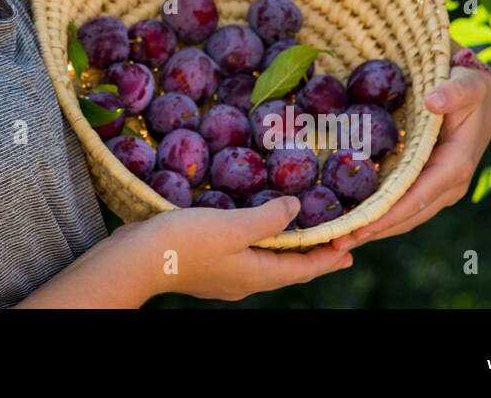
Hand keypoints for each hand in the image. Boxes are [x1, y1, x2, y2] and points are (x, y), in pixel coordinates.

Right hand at [135, 196, 353, 301]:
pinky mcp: (207, 265)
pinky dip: (263, 245)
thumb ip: (268, 219)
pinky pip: (246, 256)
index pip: (304, 269)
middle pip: (289, 269)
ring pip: (267, 264)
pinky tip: (256, 231)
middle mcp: (245, 281)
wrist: (138, 259)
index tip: (352, 244)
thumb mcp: (233, 226)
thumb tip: (296, 209)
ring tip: (303, 236)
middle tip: (340, 247)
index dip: (329, 256)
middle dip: (315, 257)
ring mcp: (225, 276)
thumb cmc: (186, 242)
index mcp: (257, 275)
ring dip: (289, 251)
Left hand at [329, 39, 490, 252]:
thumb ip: (454, 91)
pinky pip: (400, 204)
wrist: (477, 94)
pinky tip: (348, 220)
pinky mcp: (424, 184)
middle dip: (372, 231)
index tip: (358, 229)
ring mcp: (436, 188)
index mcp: (455, 165)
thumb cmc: (469, 86)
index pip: (417, 197)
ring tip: (335, 240)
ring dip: (371, 229)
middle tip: (334, 243)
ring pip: (402, 216)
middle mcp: (447, 186)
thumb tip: (434, 101)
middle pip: (407, 216)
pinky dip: (376, 215)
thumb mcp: (468, 83)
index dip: (388, 216)